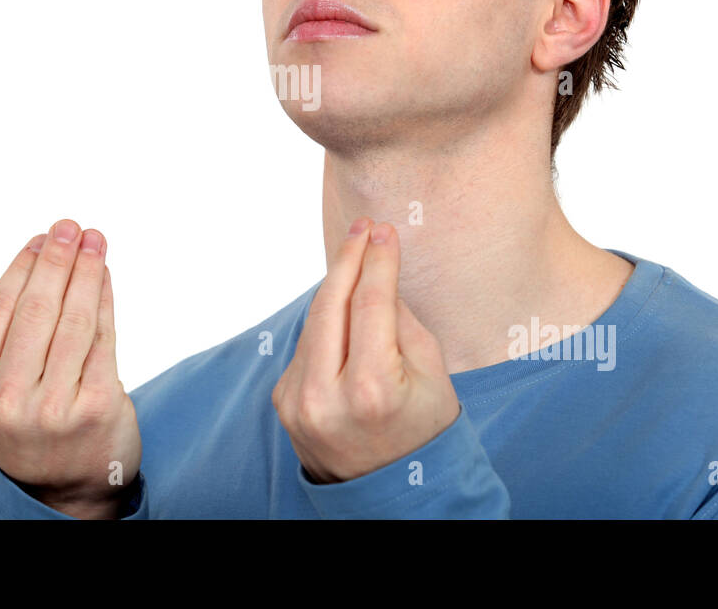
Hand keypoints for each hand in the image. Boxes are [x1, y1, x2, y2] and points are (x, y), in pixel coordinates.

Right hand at [0, 220, 140, 518]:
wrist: (63, 487)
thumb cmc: (28, 421)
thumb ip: (7, 331)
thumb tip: (42, 254)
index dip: (23, 266)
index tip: (42, 237)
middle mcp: (3, 400)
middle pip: (36, 309)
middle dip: (57, 260)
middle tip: (71, 227)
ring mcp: (50, 408)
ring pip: (72, 320)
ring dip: (86, 273)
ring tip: (95, 242)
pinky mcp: (94, 408)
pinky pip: (101, 340)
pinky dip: (104, 302)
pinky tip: (105, 279)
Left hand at [271, 218, 460, 483]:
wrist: (389, 490)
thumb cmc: (422, 427)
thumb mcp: (433, 374)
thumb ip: (402, 320)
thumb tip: (376, 269)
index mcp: (371, 390)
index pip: (370, 305)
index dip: (377, 262)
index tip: (383, 231)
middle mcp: (326, 396)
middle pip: (330, 305)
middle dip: (347, 260)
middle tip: (362, 227)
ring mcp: (298, 401)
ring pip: (315, 322)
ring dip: (335, 288)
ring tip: (356, 255)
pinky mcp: (284, 402)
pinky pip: (307, 346)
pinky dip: (326, 324)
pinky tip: (342, 308)